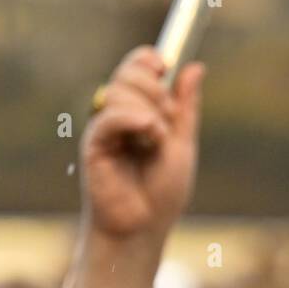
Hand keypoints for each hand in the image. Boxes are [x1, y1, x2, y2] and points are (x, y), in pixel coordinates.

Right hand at [72, 47, 205, 287]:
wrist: (144, 227)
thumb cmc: (161, 193)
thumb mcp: (183, 144)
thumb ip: (186, 107)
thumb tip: (194, 67)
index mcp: (138, 110)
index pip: (136, 66)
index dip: (149, 60)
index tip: (164, 69)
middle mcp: (117, 115)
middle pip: (128, 72)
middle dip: (155, 88)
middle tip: (167, 120)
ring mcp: (104, 128)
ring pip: (120, 91)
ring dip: (148, 108)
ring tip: (157, 138)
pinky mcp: (94, 144)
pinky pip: (110, 116)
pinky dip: (133, 118)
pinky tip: (148, 134)